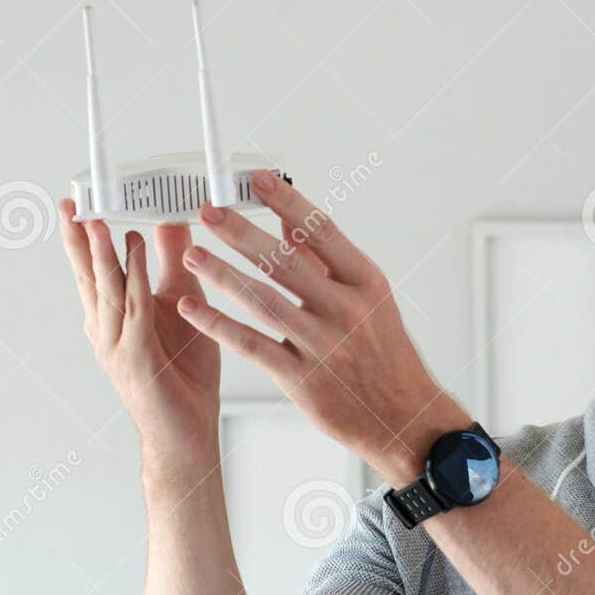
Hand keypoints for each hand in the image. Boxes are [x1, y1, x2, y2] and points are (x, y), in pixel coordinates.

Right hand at [58, 198, 222, 474]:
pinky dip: (134, 279)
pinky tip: (135, 254)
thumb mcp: (182, 301)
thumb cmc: (183, 375)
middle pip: (87, 275)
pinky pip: (134, 311)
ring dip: (100, 255)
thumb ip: (172, 261)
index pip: (93, 269)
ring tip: (95, 221)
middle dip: (78, 239)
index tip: (76, 202)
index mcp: (111, 316)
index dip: (82, 236)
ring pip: (105, 290)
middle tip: (70, 203)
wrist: (187, 433)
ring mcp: (115, 345)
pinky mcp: (135, 358)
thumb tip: (168, 219)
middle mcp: (105, 328)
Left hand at [175, 171, 468, 483]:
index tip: (257, 177)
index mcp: (366, 283)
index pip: (322, 231)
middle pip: (285, 262)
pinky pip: (251, 345)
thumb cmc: (384, 355)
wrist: (401, 417)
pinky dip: (218, 325)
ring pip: (263, 301)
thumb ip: (328, 264)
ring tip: (193, 252)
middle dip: (242, 233)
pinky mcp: (301, 379)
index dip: (288, 202)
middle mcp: (346, 310)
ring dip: (223, 274)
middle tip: (208, 210)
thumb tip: (291, 224)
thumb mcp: (369, 301)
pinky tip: (192, 307)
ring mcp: (323, 346)